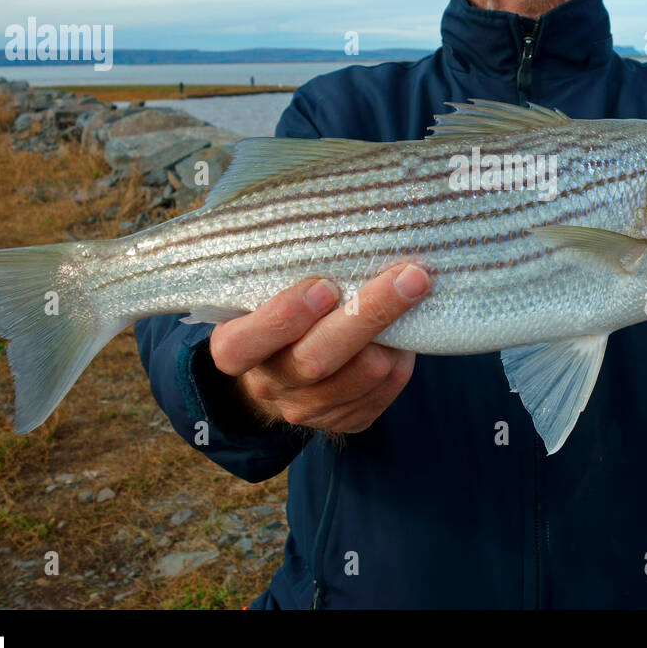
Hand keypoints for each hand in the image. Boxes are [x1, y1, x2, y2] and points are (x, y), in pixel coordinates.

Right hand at [208, 263, 431, 433]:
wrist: (286, 368)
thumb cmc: (280, 307)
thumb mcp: (265, 288)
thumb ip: (288, 271)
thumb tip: (347, 227)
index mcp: (235, 347)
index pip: (244, 345)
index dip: (283, 318)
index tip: (324, 286)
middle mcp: (269, 384)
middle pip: (317, 359)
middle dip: (368, 314)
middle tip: (409, 276)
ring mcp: (308, 409)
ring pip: (365, 373)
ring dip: (395, 331)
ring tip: (411, 292)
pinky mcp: (347, 420)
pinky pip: (387, 387)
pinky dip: (402, 354)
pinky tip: (403, 330)